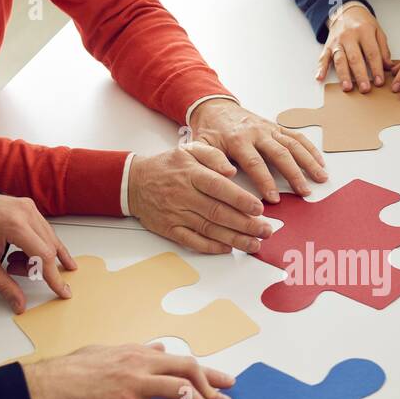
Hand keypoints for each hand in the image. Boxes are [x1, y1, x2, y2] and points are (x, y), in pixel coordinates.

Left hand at [0, 192, 76, 313]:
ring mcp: (28, 207)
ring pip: (48, 240)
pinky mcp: (28, 206)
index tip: (64, 291)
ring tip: (12, 259)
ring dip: (36, 256)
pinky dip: (36, 245)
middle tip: (15, 270)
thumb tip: (20, 304)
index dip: (54, 277)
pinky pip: (43, 231)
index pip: (44, 256)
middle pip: (49, 248)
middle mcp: (25, 212)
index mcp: (14, 224)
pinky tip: (21, 251)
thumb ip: (5, 286)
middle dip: (37, 266)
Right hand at [21, 342, 233, 398]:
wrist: (42, 387)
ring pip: (181, 392)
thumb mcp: (104, 352)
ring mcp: (132, 384)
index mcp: (135, 351)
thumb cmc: (66, 373)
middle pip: (188, 370)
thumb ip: (134, 351)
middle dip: (212, 385)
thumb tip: (158, 347)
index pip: (180, 358)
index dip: (206, 371)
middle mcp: (139, 363)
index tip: (223, 380)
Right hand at [127, 144, 272, 253]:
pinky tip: (228, 248)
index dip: (241, 200)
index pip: (219, 188)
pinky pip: (192, 241)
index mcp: (191, 174)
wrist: (133, 183)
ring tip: (254, 243)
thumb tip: (232, 170)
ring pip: (209, 229)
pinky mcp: (170, 229)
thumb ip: (212, 156)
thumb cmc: (166, 166)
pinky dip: (211, 246)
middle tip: (266, 231)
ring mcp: (177, 214)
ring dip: (235, 239)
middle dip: (246, 224)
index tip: (259, 209)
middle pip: (219, 212)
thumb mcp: (188, 150)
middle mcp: (184, 195)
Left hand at [190, 98, 326, 203]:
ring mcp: (269, 128)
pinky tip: (320, 162)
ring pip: (293, 145)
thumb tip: (228, 175)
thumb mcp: (201, 146)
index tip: (274, 199)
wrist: (214, 108)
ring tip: (321, 178)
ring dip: (309, 162)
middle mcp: (257, 132)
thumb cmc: (209, 132)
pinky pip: (297, 137)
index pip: (255, 163)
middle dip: (294, 174)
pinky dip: (310, 149)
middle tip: (304, 192)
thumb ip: (211, 161)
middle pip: (280, 154)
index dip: (265, 182)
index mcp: (238, 139)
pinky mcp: (277, 127)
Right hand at [318, 1, 391, 93]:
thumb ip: (383, 49)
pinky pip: (323, 57)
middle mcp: (349, 36)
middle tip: (365, 89)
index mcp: (364, 31)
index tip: (380, 81)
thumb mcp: (377, 31)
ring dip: (343, 75)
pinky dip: (321, 68)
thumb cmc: (363, 24)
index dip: (376, 68)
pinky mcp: (328, 46)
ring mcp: (337, 41)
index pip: (371, 53)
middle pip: (355, 58)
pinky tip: (320, 77)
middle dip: (360, 75)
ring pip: (340, 60)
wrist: (346, 11)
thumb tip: (388, 66)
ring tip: (347, 87)